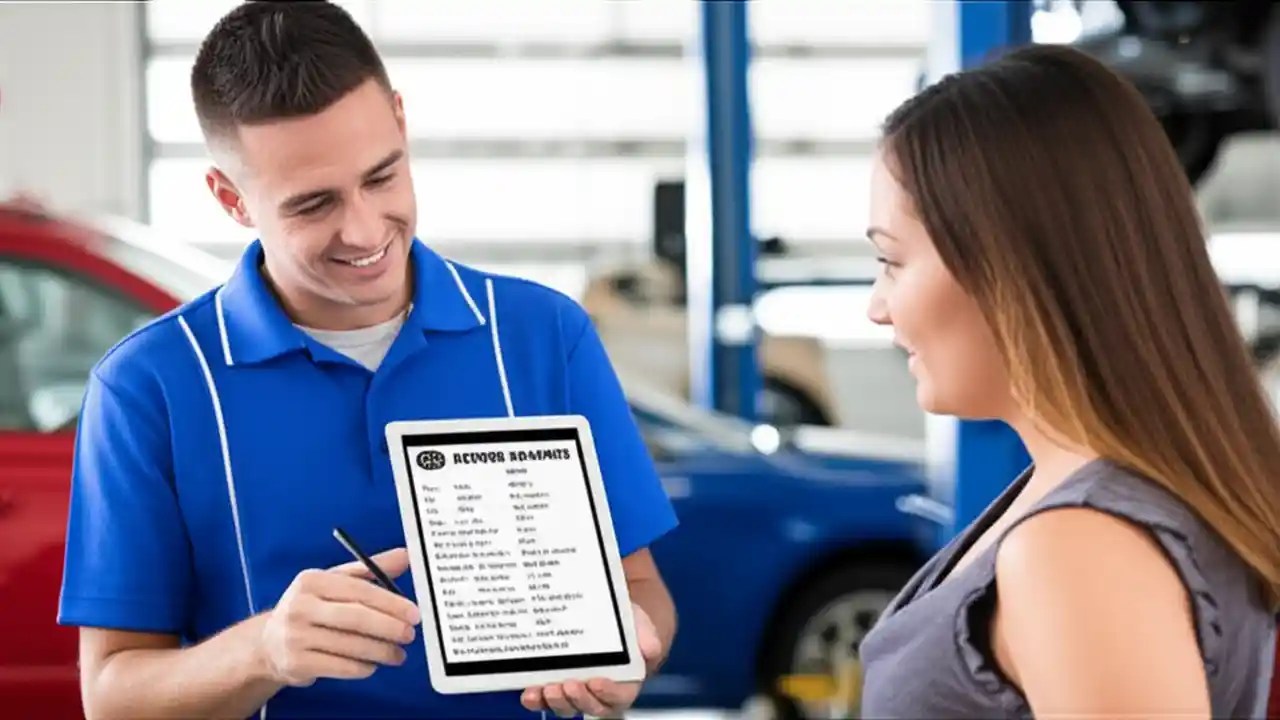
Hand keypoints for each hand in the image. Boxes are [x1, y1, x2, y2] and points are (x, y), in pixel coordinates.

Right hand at [255, 548, 420, 686]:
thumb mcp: (335, 581)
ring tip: (398, 654)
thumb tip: (406, 555)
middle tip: (409, 634)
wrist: (269, 643)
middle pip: (355, 617)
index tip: (413, 613)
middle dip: (389, 627)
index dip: (391, 603)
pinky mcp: (296, 664)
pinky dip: (362, 667)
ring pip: (350, 645)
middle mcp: (300, 606)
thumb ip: (370, 569)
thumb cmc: (311, 607)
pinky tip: (373, 664)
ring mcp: (295, 636)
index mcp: (312, 580)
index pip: (359, 590)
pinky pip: (339, 667)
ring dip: (381, 651)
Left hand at [521, 604, 662, 717]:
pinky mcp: (555, 685)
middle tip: (568, 684)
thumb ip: (647, 637)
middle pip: (590, 706)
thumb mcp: (640, 625)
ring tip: (548, 688)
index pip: (618, 697)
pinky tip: (530, 692)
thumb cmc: (626, 628)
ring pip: (567, 706)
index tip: (596, 681)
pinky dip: (536, 699)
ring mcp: (575, 691)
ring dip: (557, 701)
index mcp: (624, 684)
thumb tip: (651, 649)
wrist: (609, 619)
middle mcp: (599, 693)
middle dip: (578, 699)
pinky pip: (545, 699)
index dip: (608, 693)